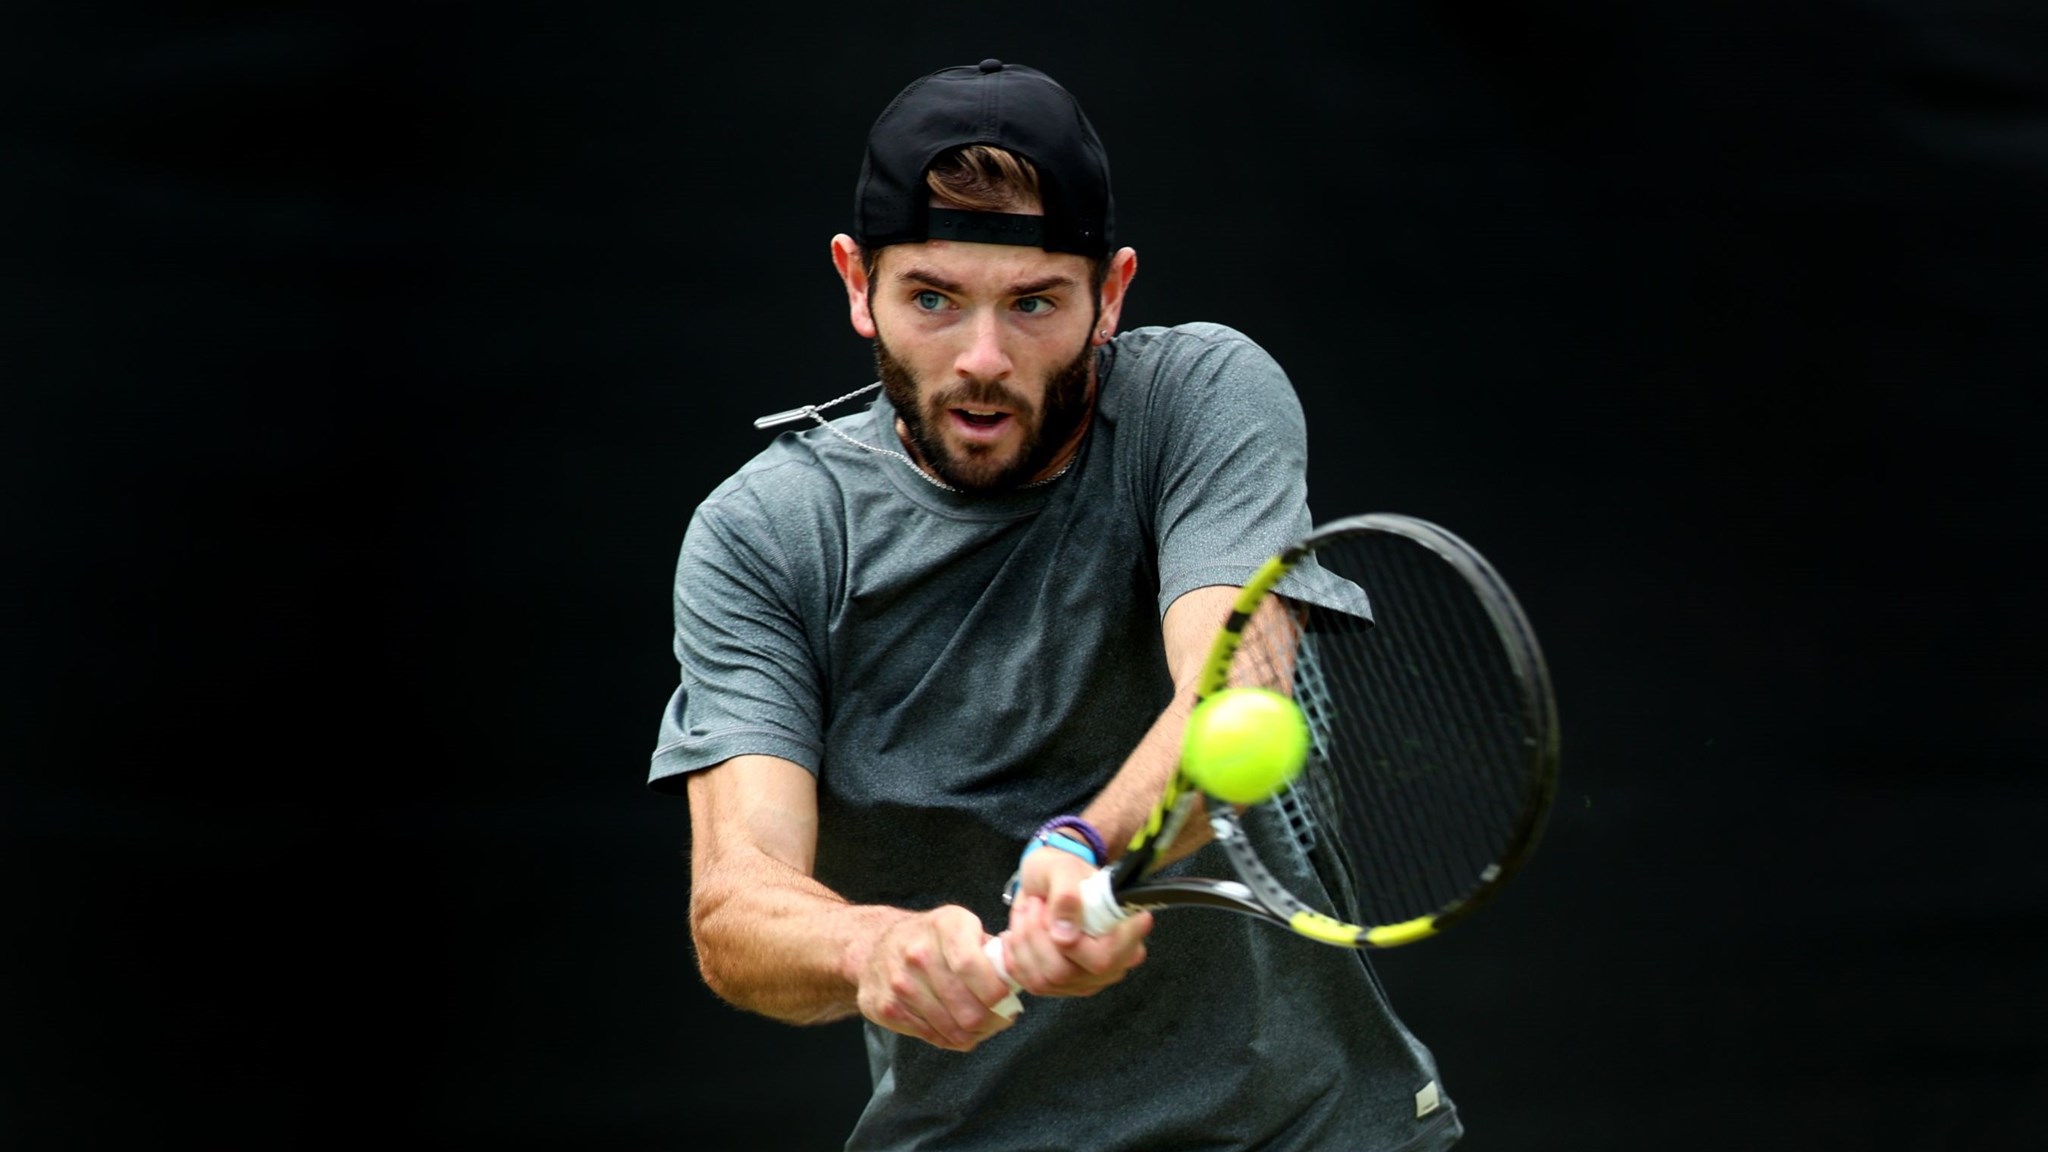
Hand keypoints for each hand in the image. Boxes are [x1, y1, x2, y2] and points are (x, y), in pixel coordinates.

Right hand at [856, 905, 1017, 1051]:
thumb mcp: (962, 926)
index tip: (1007, 1001)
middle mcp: (918, 953)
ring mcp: (899, 983)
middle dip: (992, 1020)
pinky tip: (956, 1027)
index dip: (995, 991)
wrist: (876, 944)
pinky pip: (933, 1037)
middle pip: (966, 1008)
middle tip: (1001, 1019)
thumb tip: (1019, 976)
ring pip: (952, 1030)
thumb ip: (991, 950)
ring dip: (974, 1034)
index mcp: (944, 926)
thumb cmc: (931, 938)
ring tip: (981, 1025)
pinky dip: (950, 1039)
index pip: (971, 965)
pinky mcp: (886, 1008)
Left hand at [1000, 844, 1151, 997]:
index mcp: (1127, 934)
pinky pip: (1029, 984)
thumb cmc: (1062, 870)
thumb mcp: (1063, 868)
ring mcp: (1087, 980)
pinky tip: (1014, 934)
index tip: (1049, 907)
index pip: (1102, 959)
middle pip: (1066, 972)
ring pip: (1043, 981)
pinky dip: (1014, 957)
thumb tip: (1065, 938)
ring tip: (1026, 913)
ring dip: (1024, 943)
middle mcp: (1113, 965)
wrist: (1047, 880)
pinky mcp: (1061, 987)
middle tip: (1035, 904)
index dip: (1072, 943)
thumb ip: (1066, 896)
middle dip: (1037, 936)